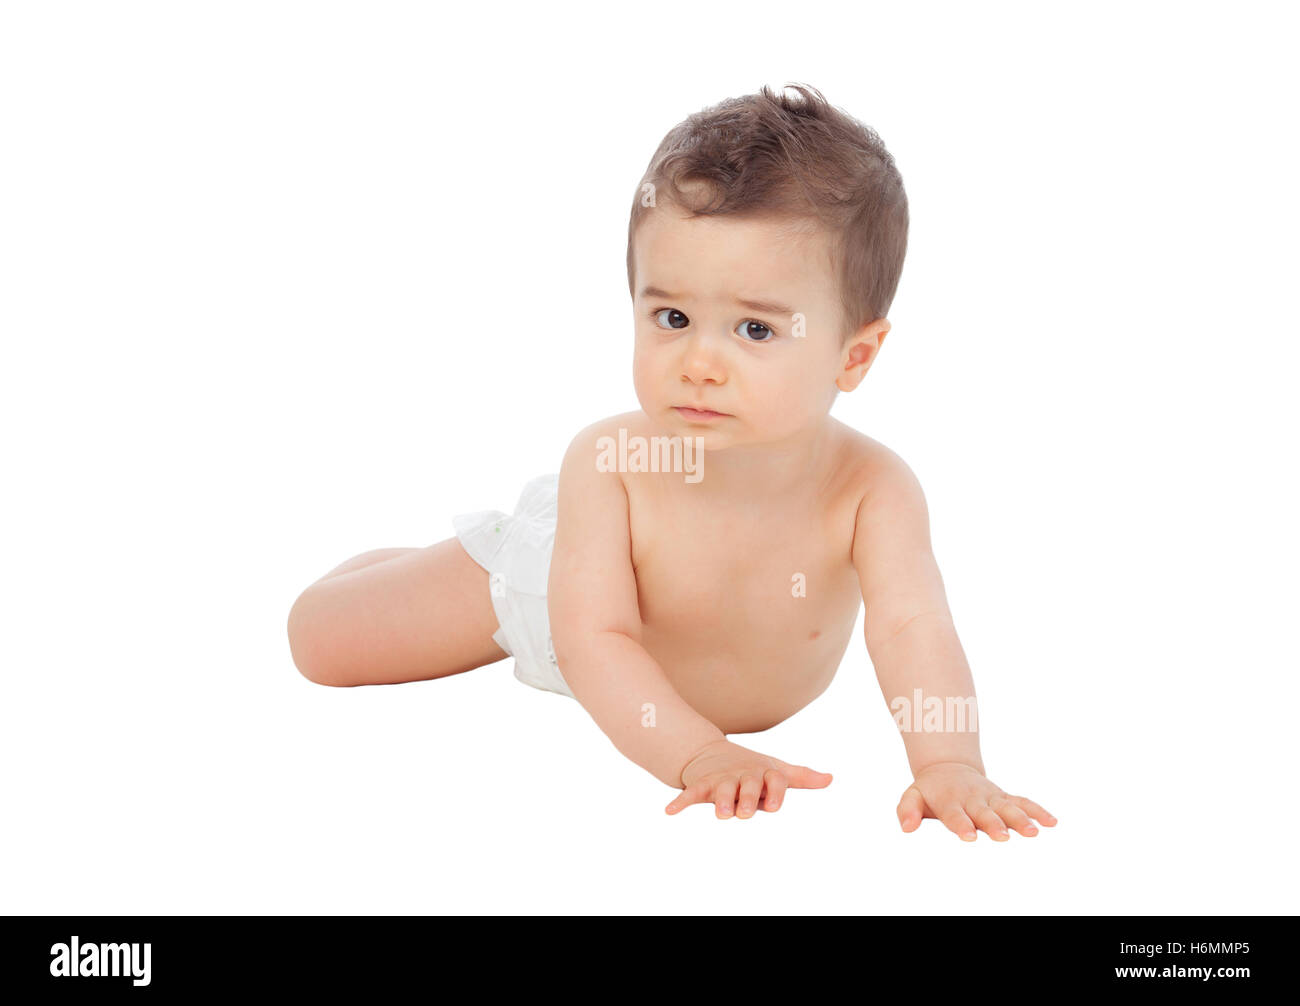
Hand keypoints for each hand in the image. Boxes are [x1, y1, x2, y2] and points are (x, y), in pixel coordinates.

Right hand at [665, 738, 832, 818]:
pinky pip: (691, 793)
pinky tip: (670, 811)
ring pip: (722, 789)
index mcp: (764, 773)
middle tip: (744, 813)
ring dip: (722, 800)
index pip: (774, 780)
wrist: (712, 753)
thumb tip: (830, 778)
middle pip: (748, 785)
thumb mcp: (776, 771)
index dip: (774, 792)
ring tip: (722, 814)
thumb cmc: (752, 770)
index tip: (772, 807)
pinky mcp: (701, 784)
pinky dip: (680, 801)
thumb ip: (801, 777)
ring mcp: (722, 779)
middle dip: (747, 797)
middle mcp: (744, 775)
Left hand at [898, 761, 1056, 840]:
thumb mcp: (912, 795)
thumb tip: (907, 828)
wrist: (948, 767)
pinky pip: (1023, 802)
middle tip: (1003, 838)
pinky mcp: (1004, 797)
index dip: (962, 824)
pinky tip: (1052, 823)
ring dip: (1021, 819)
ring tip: (1033, 832)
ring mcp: (991, 797)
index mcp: (949, 800)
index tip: (970, 836)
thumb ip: (908, 810)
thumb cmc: (931, 791)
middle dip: (994, 824)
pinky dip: (1038, 811)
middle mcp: (973, 798)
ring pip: (1008, 807)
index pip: (955, 814)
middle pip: (985, 813)